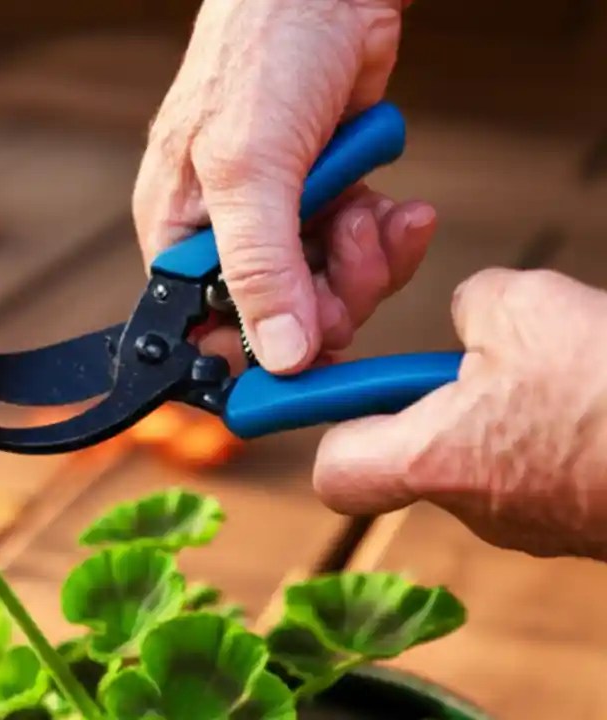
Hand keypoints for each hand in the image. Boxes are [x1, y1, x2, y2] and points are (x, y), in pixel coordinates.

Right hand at [134, 0, 434, 372]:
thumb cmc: (263, 55)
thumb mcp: (250, 169)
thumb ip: (261, 269)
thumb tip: (278, 357)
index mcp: (179, 233)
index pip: (207, 329)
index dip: (259, 350)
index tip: (308, 354)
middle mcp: (227, 234)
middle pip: (281, 320)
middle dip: (330, 296)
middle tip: (349, 249)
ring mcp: (283, 217)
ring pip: (330, 292)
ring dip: (366, 261)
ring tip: (372, 211)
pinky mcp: (330, 198)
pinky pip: (363, 253)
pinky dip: (388, 236)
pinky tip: (396, 206)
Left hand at [314, 269, 606, 560]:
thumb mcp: (520, 307)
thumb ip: (472, 308)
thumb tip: (473, 317)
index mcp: (434, 463)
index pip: (336, 475)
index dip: (329, 429)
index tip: (335, 391)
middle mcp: (475, 510)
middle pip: (417, 456)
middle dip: (440, 401)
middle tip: (486, 355)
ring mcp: (534, 526)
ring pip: (488, 456)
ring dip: (507, 409)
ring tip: (561, 368)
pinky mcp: (584, 523)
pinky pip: (544, 468)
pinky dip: (557, 429)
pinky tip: (596, 393)